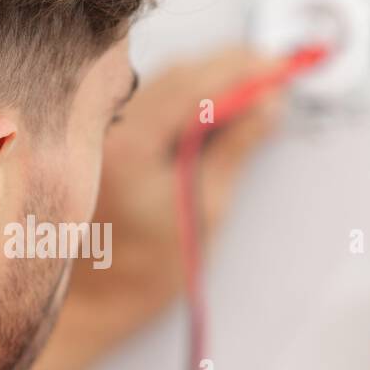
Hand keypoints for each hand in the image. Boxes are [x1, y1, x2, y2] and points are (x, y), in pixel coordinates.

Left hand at [25, 46, 284, 369]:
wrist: (91, 303)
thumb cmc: (145, 272)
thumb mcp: (205, 210)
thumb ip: (235, 150)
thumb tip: (268, 105)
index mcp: (131, 149)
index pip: (196, 86)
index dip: (243, 70)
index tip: (279, 66)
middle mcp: (106, 130)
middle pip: (177, 74)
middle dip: (228, 66)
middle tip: (274, 70)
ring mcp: (98, 132)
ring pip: (161, 81)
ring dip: (206, 77)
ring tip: (252, 87)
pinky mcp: (100, 138)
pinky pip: (147, 99)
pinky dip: (182, 94)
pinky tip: (211, 105)